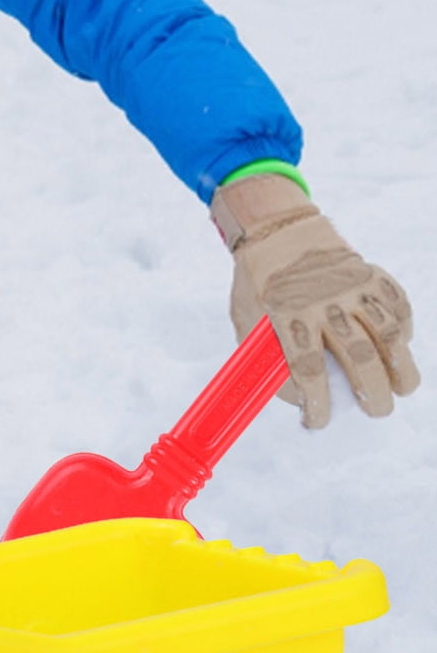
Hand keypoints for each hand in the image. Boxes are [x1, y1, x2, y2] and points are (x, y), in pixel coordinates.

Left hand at [212, 173, 418, 427]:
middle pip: (358, 355)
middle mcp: (323, 301)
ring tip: (404, 388)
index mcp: (286, 314)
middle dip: (373, 391)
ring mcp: (351, 286)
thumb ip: (263, 356)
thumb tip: (288, 397)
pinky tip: (404, 346)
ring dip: (401, 365)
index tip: (318, 421)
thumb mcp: (246, 320)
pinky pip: (397, 304)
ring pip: (388, 332)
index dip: (316, 401)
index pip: (307, 367)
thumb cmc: (258, 284)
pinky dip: (405, 327)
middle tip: (378, 411)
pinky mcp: (371, 274)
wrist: (276, 231)